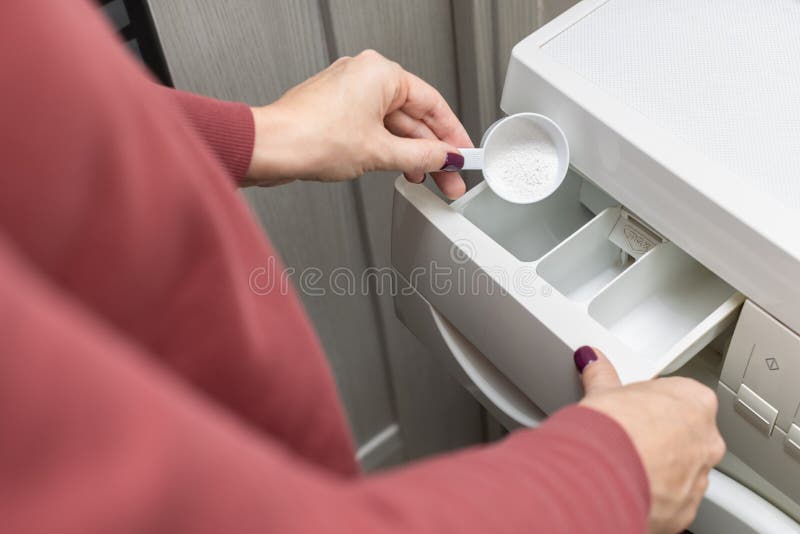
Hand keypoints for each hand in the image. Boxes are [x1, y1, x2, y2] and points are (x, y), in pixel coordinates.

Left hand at [245, 50, 471, 198]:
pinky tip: (399, 168)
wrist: (270, 148)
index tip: (463, 154)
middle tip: (448, 177)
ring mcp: (348, 93)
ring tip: (426, 178)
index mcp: (381, 73)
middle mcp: (365, 76)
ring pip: (393, 125)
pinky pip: (373, 129)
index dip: (453, 134)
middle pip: (413, 116)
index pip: (433, 103)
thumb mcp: (380, 152)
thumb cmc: (311, 137)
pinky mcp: (336, 111)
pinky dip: (388, 149)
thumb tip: (443, 158)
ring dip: (411, 154)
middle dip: (432, 151)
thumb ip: (421, 157)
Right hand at [576, 347, 724, 533]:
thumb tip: (593, 360)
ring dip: (659, 467)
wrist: (602, 475)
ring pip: (682, 470)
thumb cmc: (614, 430)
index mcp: (696, 402)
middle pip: (687, 435)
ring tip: (624, 461)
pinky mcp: (685, 509)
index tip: (635, 407)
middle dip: (661, 436)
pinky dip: (654, 494)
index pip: (681, 398)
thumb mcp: (604, 391)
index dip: (654, 403)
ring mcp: (699, 477)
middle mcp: (706, 441)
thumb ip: (603, 375)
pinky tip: (629, 484)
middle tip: (628, 434)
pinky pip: (672, 499)